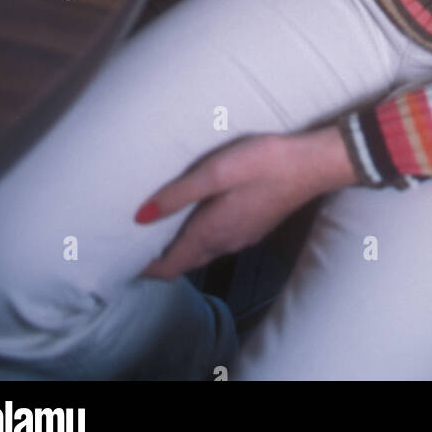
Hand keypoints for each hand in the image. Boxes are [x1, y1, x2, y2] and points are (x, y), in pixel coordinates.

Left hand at [135, 127, 355, 280]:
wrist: (313, 164)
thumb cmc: (265, 163)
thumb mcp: (216, 172)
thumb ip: (178, 194)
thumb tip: (139, 216)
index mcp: (212, 233)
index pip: (168, 267)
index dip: (143, 269)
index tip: (119, 261)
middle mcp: (225, 243)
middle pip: (182, 263)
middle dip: (156, 259)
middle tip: (130, 244)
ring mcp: (242, 236)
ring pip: (201, 251)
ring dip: (177, 247)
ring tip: (156, 229)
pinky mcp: (254, 225)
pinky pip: (217, 240)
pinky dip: (198, 236)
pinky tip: (195, 215)